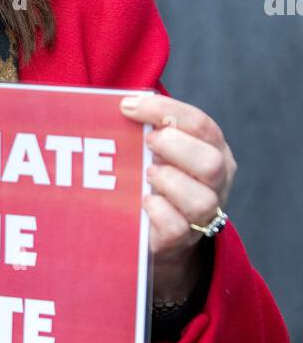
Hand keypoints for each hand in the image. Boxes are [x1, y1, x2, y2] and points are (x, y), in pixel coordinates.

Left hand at [120, 93, 235, 301]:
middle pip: (211, 163)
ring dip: (167, 181)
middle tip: (147, 142)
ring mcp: (205, 213)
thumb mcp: (162, 149)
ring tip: (148, 174)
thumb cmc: (158, 178)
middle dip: (175, 147)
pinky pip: (175, 226)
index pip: (200, 124)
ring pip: (199, 200)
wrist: (163, 232)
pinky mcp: (183, 238)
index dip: (164, 111)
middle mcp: (218, 182)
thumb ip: (152, 128)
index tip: (128, 106)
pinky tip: (144, 200)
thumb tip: (124, 104)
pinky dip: (156, 209)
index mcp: (215, 149)